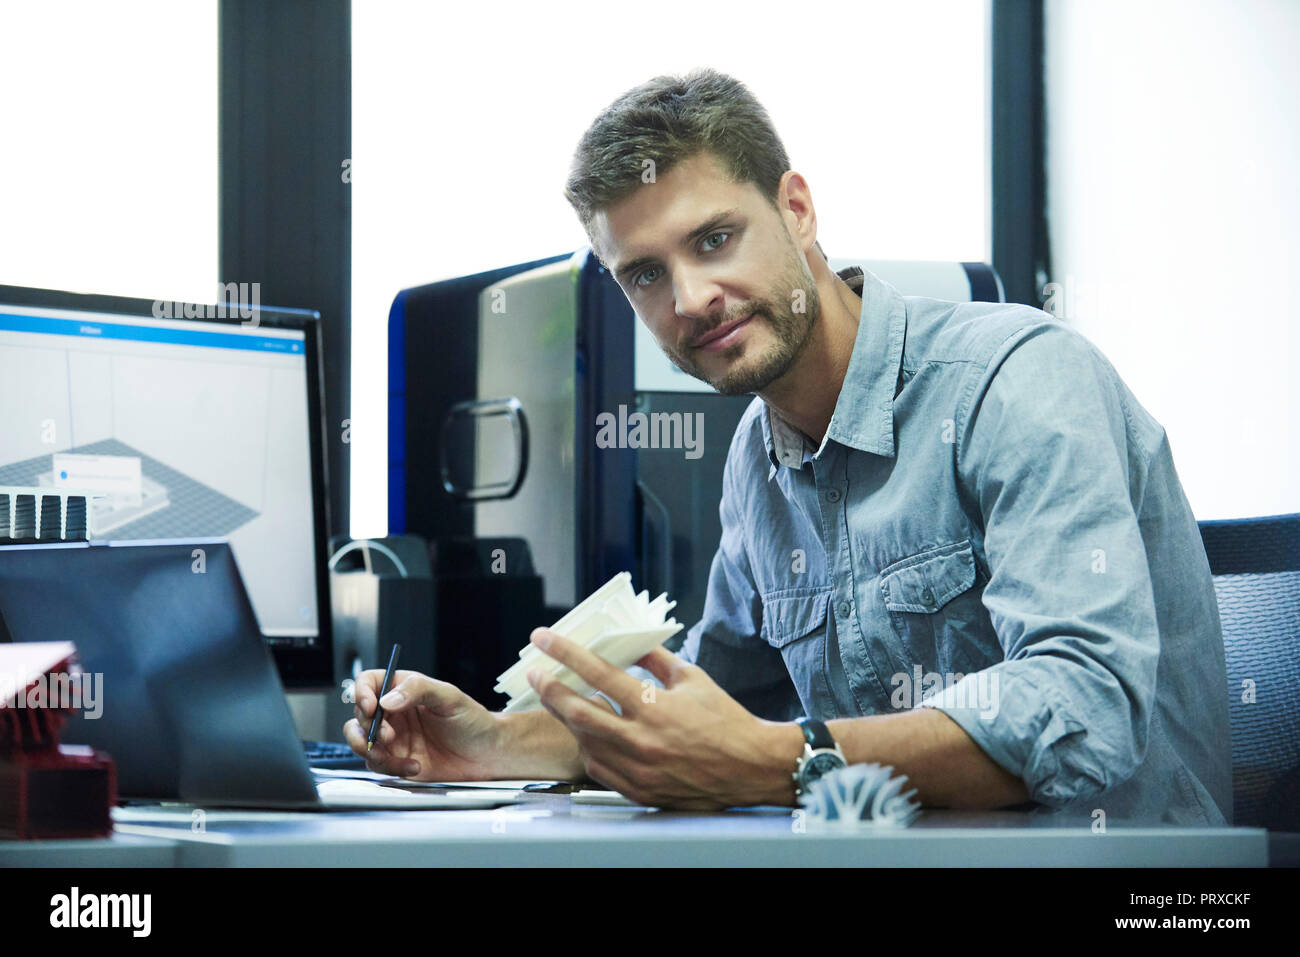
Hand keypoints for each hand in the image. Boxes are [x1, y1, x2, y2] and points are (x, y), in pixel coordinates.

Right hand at [343, 669, 505, 780]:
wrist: (486, 755)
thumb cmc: (472, 721)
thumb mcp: (449, 697)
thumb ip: (418, 690)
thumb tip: (387, 699)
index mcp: (403, 689)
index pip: (369, 683)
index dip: (361, 693)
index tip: (370, 706)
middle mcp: (393, 712)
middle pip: (358, 714)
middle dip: (367, 727)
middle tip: (387, 735)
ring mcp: (392, 738)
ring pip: (360, 742)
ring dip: (373, 751)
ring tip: (398, 755)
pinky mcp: (395, 761)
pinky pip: (377, 765)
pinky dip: (391, 768)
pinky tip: (415, 766)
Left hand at [525, 628, 801, 808]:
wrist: (751, 768)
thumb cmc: (725, 720)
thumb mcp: (692, 678)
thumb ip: (655, 659)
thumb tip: (627, 643)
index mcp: (655, 706)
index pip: (599, 674)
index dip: (566, 653)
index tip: (543, 638)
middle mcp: (642, 740)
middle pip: (578, 713)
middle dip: (549, 690)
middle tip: (534, 674)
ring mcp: (638, 769)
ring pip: (584, 742)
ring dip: (568, 720)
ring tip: (560, 702)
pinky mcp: (639, 790)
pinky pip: (599, 768)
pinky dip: (589, 748)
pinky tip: (589, 735)